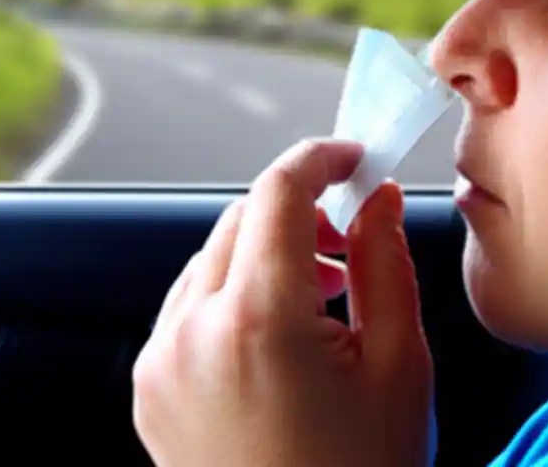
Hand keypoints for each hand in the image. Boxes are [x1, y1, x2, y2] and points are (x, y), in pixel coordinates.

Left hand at [132, 139, 433, 466]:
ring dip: (262, 259)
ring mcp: (160, 364)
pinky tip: (279, 342)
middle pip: (238, 222)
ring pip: (208, 263)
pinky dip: (230, 301)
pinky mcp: (149, 391)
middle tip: (350, 246)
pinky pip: (186, 311)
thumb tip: (375, 199)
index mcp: (257, 321)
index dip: (317, 160)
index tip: (349, 157)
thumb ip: (385, 266)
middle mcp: (190, 333)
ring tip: (321, 305)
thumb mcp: (398, 368)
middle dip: (296, 216)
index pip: (277, 193)